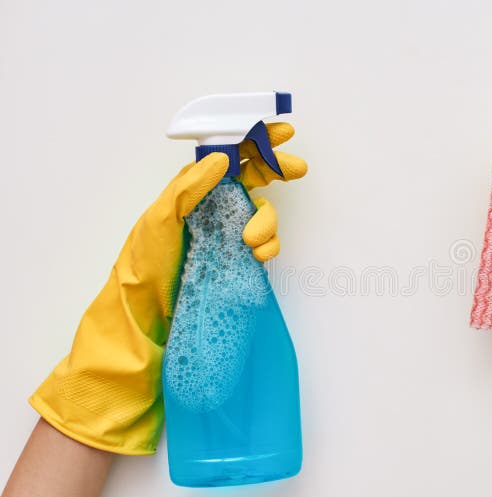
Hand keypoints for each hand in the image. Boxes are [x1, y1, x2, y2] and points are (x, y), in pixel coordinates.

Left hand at [29, 126, 305, 453]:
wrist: (145, 319)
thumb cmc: (143, 268)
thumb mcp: (158, 221)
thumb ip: (189, 187)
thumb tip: (223, 160)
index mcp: (190, 192)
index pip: (227, 157)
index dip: (255, 141)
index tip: (282, 132)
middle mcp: (210, 209)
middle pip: (254, 179)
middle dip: (278, 171)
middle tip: (298, 170)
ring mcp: (225, 235)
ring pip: (262, 214)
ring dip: (267, 222)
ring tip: (254, 242)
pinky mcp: (236, 261)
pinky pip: (263, 245)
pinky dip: (268, 246)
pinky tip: (259, 256)